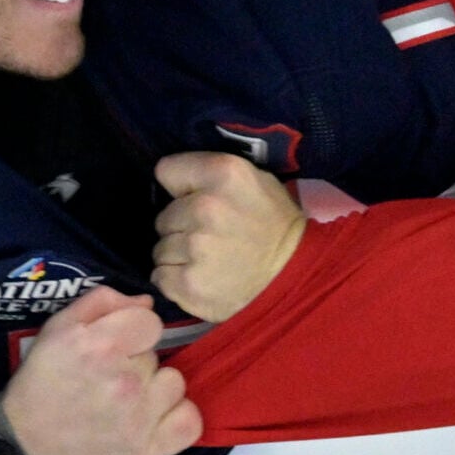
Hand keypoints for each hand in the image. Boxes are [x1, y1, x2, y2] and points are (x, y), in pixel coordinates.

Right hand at [0, 286, 200, 454]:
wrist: (23, 449)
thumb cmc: (40, 384)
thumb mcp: (57, 329)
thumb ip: (102, 303)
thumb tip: (146, 301)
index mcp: (101, 346)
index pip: (151, 322)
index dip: (133, 332)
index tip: (115, 347)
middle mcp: (125, 381)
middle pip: (157, 355)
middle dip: (136, 363)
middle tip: (107, 380)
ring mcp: (139, 419)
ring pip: (174, 384)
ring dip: (155, 391)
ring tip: (126, 402)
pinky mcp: (146, 452)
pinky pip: (190, 423)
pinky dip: (176, 420)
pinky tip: (154, 420)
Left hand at [151, 152, 304, 321]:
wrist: (294, 276)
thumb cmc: (273, 225)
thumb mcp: (255, 180)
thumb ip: (213, 174)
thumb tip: (176, 183)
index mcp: (224, 174)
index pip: (166, 170)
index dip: (180, 186)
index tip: (194, 198)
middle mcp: (205, 207)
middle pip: (163, 216)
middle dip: (181, 226)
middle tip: (211, 236)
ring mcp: (194, 248)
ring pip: (161, 249)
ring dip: (179, 256)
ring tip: (209, 261)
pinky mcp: (187, 284)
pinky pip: (160, 277)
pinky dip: (175, 280)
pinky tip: (201, 279)